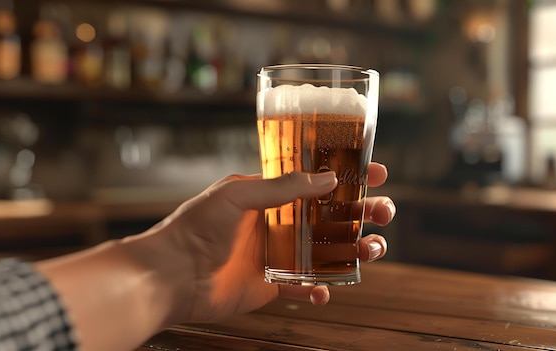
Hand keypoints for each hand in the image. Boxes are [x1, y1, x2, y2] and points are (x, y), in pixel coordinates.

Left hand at [154, 162, 395, 323]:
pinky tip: (327, 290)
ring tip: (372, 250)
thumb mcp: (237, 195)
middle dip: (362, 214)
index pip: (317, 181)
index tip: (378, 174)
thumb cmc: (196, 228)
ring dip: (354, 250)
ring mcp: (278, 254)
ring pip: (327, 251)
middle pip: (331, 216)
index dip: (349, 177)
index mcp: (271, 196)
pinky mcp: (272, 284)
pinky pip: (305, 287)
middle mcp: (279, 223)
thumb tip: (328, 179)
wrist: (171, 275)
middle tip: (383, 213)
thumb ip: (282, 188)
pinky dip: (320, 290)